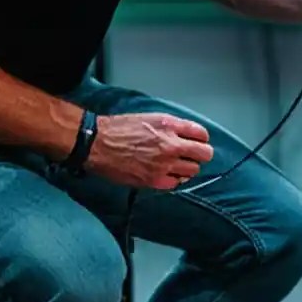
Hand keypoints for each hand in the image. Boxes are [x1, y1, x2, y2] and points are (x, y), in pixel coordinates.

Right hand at [84, 112, 213, 190]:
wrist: (98, 143)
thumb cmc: (120, 128)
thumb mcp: (150, 117)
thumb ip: (171, 126)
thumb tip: (186, 135)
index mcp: (170, 125)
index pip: (201, 134)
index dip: (200, 138)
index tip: (196, 141)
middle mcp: (171, 145)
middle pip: (204, 154)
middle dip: (200, 154)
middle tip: (192, 155)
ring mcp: (164, 164)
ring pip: (193, 170)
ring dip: (188, 167)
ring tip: (178, 165)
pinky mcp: (154, 180)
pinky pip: (176, 183)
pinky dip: (174, 179)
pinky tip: (167, 174)